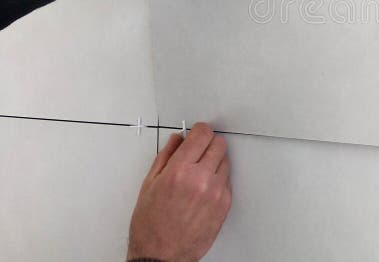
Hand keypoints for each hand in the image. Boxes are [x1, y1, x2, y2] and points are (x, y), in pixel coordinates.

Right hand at [127, 123, 231, 261]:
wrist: (162, 255)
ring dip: (214, 161)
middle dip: (208, 144)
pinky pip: (228, 180)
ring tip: (199, 173)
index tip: (197, 131)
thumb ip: (165, 156)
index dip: (200, 130)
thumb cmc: (151, 225)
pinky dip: (218, 178)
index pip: (202, 135)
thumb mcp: (149, 185)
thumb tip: (177, 139)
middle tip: (198, 151)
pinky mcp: (225, 204)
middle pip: (218, 144)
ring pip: (225, 160)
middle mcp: (201, 179)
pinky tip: (204, 187)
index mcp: (179, 171)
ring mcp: (216, 192)